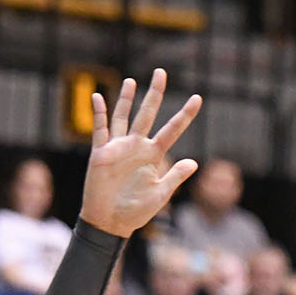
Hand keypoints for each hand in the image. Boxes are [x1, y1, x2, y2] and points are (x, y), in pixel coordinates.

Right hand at [80, 69, 202, 237]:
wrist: (110, 222)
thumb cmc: (136, 211)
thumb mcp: (160, 195)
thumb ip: (175, 177)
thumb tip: (194, 162)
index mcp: (154, 155)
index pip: (172, 129)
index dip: (185, 114)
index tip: (198, 98)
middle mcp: (137, 147)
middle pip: (148, 114)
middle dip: (155, 94)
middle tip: (161, 72)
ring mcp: (119, 147)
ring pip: (124, 116)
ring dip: (127, 98)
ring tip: (133, 80)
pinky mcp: (101, 153)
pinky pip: (100, 129)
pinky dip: (99, 113)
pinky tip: (98, 96)